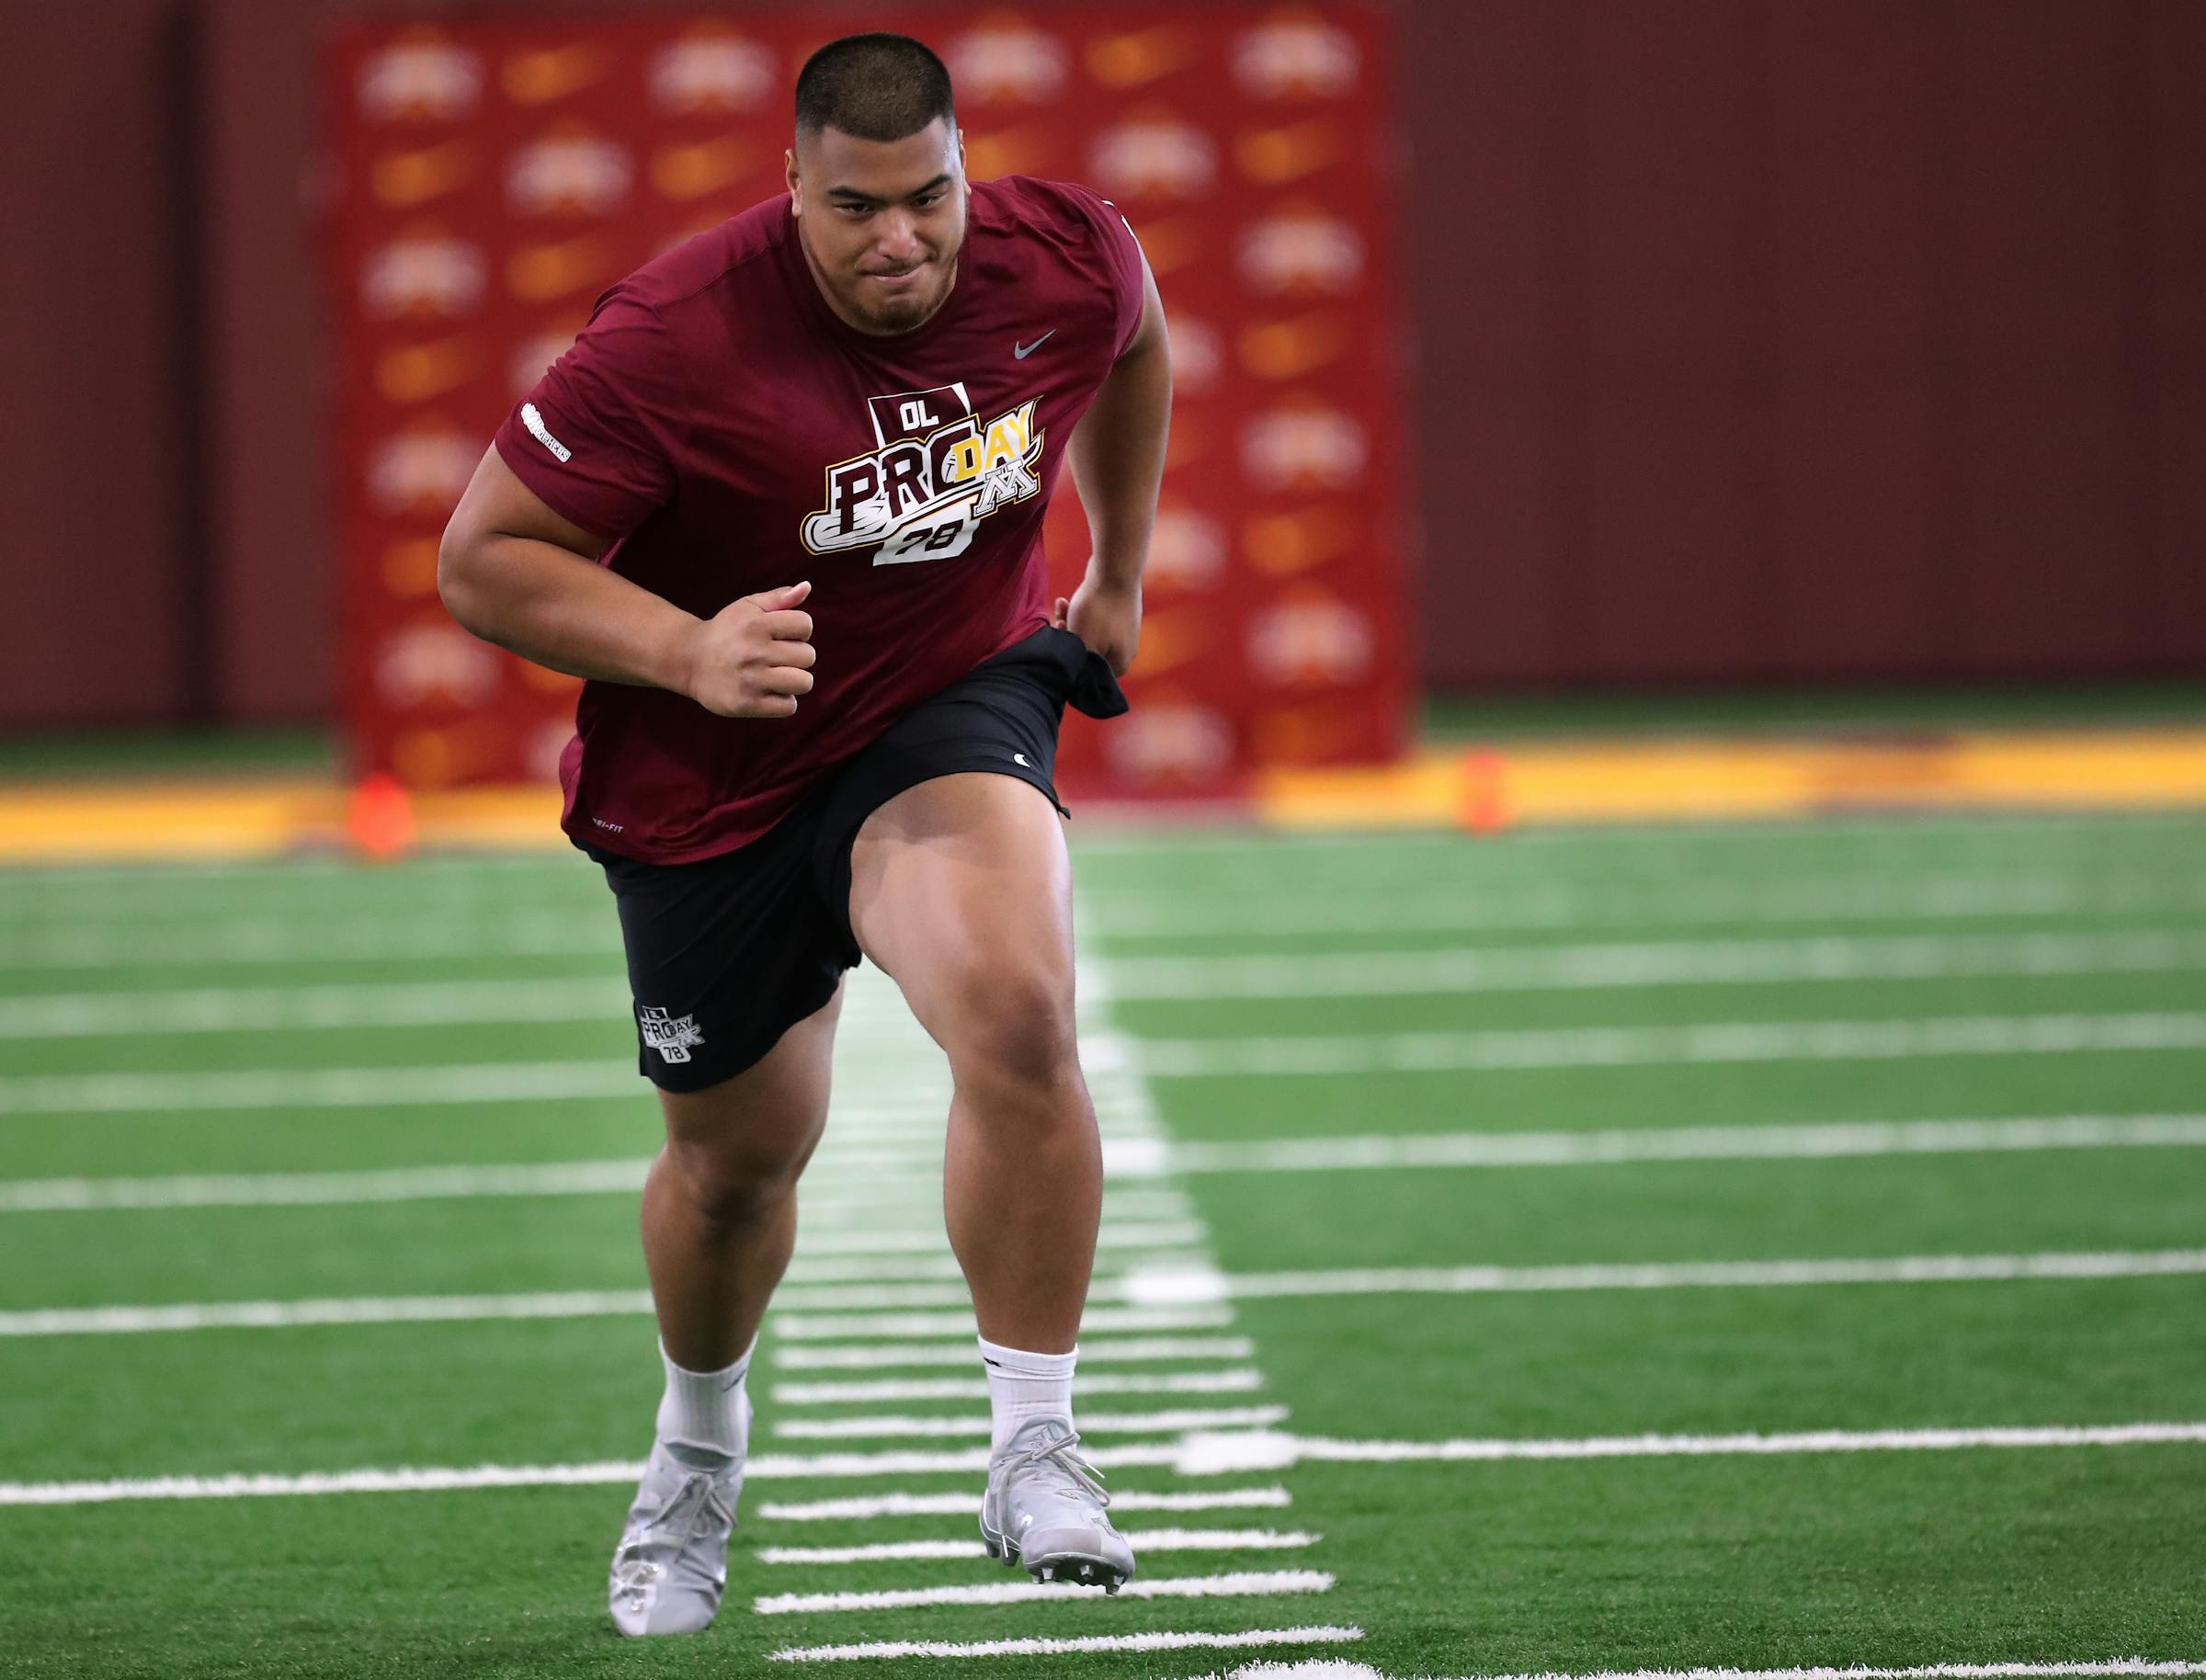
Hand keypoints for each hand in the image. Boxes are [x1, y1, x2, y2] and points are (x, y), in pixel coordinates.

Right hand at [679, 581, 816, 717]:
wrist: (689, 661)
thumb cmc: (727, 632)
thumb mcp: (747, 607)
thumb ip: (778, 597)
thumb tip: (806, 586)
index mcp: (755, 624)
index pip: (805, 625)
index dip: (799, 630)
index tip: (782, 635)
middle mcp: (752, 652)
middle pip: (808, 655)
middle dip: (798, 656)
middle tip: (776, 657)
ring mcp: (749, 680)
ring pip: (803, 682)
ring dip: (796, 680)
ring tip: (778, 675)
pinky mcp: (746, 704)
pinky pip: (789, 706)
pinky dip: (783, 700)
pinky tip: (768, 692)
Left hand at [1054, 575, 1140, 676]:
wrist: (1115, 570)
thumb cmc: (1098, 611)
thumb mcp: (1083, 644)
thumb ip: (1079, 666)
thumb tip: (1074, 678)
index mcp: (1119, 665)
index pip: (1090, 675)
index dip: (1071, 662)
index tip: (1061, 645)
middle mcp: (1126, 651)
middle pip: (1088, 653)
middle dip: (1069, 639)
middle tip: (1058, 624)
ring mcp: (1124, 631)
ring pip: (1089, 634)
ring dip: (1071, 623)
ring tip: (1061, 606)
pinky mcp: (1120, 613)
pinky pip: (1096, 619)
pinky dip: (1080, 612)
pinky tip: (1065, 601)